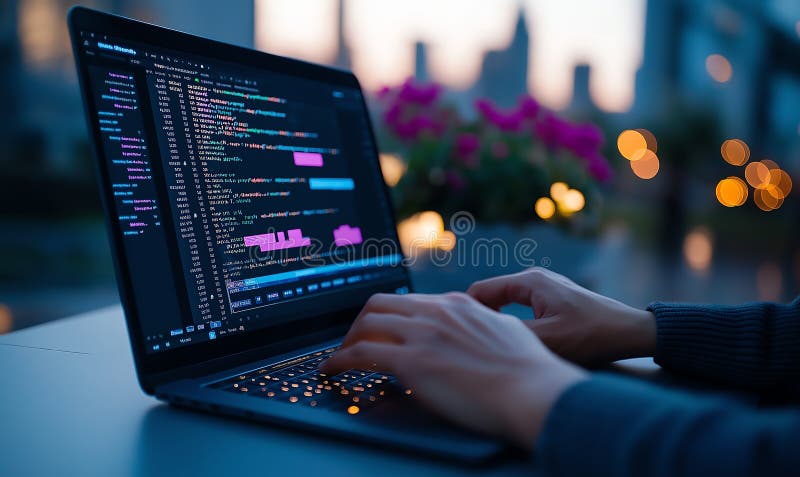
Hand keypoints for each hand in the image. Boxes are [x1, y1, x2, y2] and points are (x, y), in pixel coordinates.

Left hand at [320, 292, 585, 448]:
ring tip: (340, 357)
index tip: (384, 330)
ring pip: (367, 323)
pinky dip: (340, 361)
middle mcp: (437, 312)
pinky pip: (362, 354)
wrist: (533, 391)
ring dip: (347, 340)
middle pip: (382, 303)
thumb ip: (486, 328)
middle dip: (362, 322)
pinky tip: (332, 371)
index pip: (412, 302)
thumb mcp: (508, 334)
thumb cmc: (530, 372)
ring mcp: (423, 334)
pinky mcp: (411, 361)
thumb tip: (481, 334)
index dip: (392, 316)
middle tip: (355, 341)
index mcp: (459, 305)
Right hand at [467, 268, 656, 365]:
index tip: (456, 333)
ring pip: (505, 300)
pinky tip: (511, 338)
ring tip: (487, 341)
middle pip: (491, 294)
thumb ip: (510, 333)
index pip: (480, 290)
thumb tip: (478, 332)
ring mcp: (544, 284)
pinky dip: (510, 318)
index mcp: (529, 281)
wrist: (629, 331)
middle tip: (468, 340)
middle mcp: (534, 276)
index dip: (465, 311)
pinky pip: (519, 304)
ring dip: (496, 318)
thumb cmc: (590, 335)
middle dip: (479, 315)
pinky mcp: (553, 295)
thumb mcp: (546, 339)